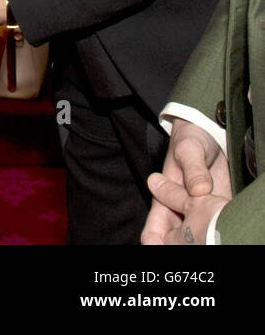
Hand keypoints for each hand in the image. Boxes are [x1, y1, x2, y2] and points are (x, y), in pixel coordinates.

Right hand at [141, 117, 232, 243]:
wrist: (211, 132)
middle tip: (202, 246)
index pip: (154, 233)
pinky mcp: (218, 208)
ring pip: (198, 238)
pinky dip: (220, 233)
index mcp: (164, 198)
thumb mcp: (190, 148)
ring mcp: (201, 211)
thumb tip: (200, 190)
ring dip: (204, 242)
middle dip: (185, 248)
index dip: (155, 245)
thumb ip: (193, 168)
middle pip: (177, 242)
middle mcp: (181, 209)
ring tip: (216, 242)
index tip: (166, 249)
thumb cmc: (192, 138)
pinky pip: (217, 227)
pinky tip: (228, 234)